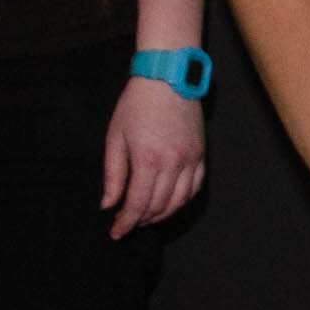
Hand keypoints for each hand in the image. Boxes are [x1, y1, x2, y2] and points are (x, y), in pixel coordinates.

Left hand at [102, 77, 207, 239]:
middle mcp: (174, 162)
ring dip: (162, 215)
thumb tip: (109, 204)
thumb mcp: (116, 137)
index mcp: (148, 159)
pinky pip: (195, 187)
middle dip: (141, 220)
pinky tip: (169, 203)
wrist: (168, 77)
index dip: (126, 223)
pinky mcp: (201, 153)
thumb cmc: (137, 103)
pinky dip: (182, 201)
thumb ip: (113, 174)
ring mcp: (191, 159)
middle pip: (159, 206)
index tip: (116, 233)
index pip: (138, 204)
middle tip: (127, 223)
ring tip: (146, 217)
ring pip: (179, 201)